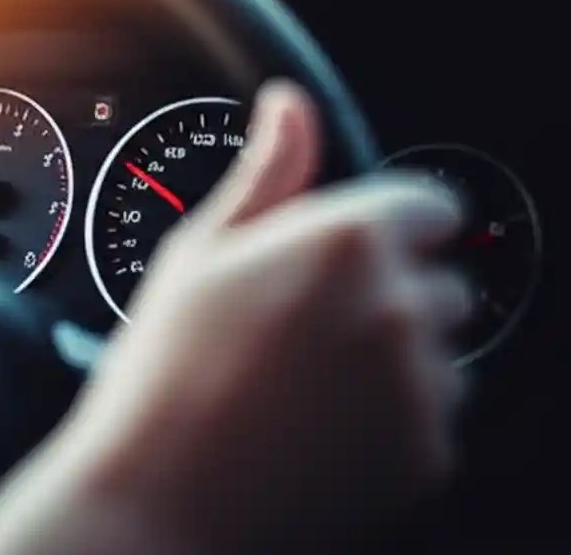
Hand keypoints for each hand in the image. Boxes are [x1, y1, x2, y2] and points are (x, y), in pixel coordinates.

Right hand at [0, 81, 467, 552]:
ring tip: (303, 386)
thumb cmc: (165, 370)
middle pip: (438, 282)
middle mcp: (399, 306)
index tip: (342, 259)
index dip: (383, 229)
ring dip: (394, 362)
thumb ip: (268, 172)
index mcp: (347, 240)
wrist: (158, 493)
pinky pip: (430, 419)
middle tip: (303, 330)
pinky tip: (315, 429)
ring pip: (439, 354)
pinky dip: (389, 424)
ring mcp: (418, 386)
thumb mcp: (202, 251)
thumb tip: (288, 104)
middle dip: (388, 297)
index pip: (431, 206)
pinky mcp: (425, 452)